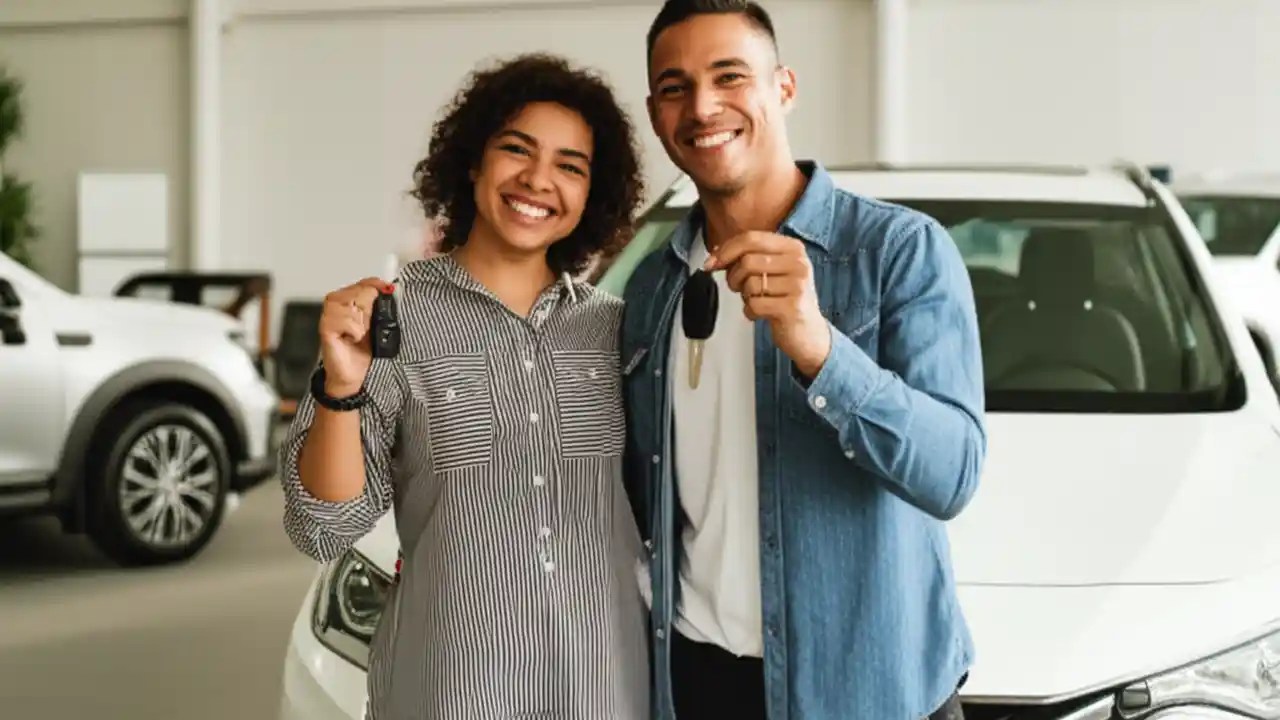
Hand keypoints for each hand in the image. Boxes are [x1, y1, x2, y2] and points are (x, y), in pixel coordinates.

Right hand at [318, 277, 392, 396]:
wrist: (356, 375)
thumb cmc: (367, 351)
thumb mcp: (380, 324)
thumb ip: (382, 305)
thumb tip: (390, 289)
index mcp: (351, 299)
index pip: (365, 282)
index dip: (377, 286)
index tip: (387, 291)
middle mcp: (337, 304)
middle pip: (360, 291)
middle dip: (370, 309)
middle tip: (368, 326)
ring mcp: (329, 315)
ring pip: (351, 304)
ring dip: (362, 322)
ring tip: (360, 334)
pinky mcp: (325, 328)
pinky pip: (344, 320)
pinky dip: (354, 331)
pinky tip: (353, 339)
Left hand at [705, 231, 830, 377]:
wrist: (809, 332)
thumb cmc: (786, 299)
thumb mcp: (772, 271)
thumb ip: (747, 257)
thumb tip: (715, 254)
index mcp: (793, 248)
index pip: (751, 238)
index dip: (726, 250)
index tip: (712, 263)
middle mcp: (798, 263)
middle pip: (747, 261)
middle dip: (734, 277)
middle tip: (738, 287)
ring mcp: (798, 285)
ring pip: (750, 284)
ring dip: (744, 296)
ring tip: (756, 300)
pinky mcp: (792, 307)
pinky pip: (754, 305)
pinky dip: (750, 311)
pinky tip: (761, 313)